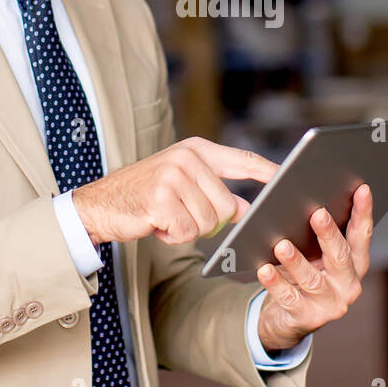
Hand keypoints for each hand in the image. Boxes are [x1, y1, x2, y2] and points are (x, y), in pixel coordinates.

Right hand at [73, 137, 277, 245]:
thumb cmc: (145, 196)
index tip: (287, 177)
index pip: (242, 159)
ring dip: (188, 229)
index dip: (267, 171)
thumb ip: (215, 192)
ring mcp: (173, 176)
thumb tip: (245, 210)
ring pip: (208, 222)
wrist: (100, 204)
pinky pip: (188, 232)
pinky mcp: (161, 199)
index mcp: (196, 150)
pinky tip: (156, 223)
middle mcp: (187, 158)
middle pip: (227, 205)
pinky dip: (174, 236)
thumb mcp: (182, 185)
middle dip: (208, 220)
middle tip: (181, 214)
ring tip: (166, 216)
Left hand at [255, 183, 373, 352]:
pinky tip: (264, 270)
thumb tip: (307, 200)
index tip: (362, 189)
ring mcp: (330, 304)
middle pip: (340, 256)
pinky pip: (288, 298)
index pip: (361, 235)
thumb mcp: (317, 257)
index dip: (363, 212)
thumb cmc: (304, 277)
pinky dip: (275, 283)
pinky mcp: (307, 318)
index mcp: (355, 264)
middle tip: (317, 214)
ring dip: (296, 261)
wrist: (290, 320)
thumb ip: (319, 237)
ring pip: (312, 279)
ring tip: (282, 245)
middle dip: (328, 234)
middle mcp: (348, 285)